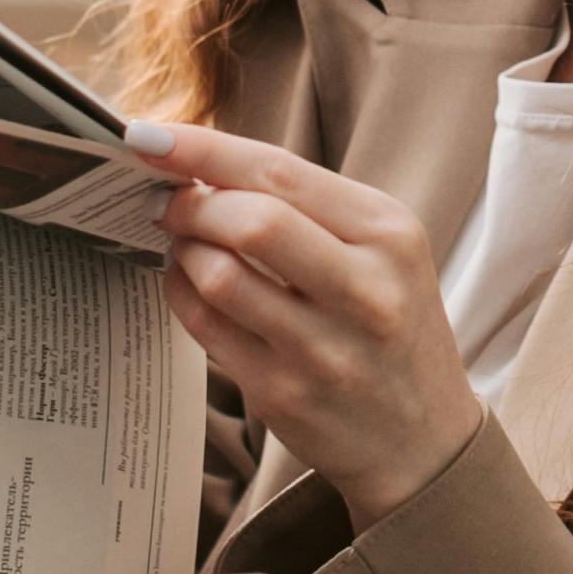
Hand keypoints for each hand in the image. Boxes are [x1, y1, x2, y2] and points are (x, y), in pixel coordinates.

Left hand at [128, 117, 482, 529]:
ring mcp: (323, 350)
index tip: (149, 134)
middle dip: (190, 202)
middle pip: (251, 223)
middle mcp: (366, 291)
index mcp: (391, 235)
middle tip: (164, 199)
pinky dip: (181, 293)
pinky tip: (187, 282)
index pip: (281, 173)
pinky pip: (206, 328)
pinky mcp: (284, 394)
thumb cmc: (391, 326)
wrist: (424, 438)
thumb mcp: (383, 251)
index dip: (205, 149)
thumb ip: (305, 206)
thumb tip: (199, 165)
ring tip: (183, 242)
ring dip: (182, 249)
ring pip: (219, 277)